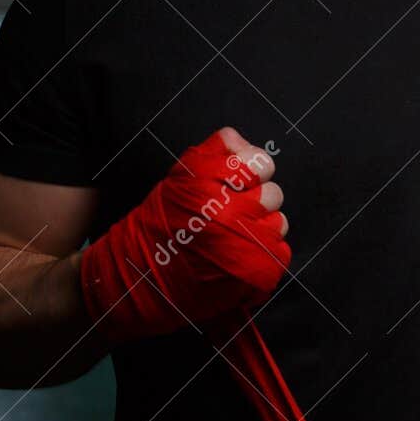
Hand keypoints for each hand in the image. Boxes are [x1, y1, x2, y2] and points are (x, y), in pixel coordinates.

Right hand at [78, 127, 290, 343]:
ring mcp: (246, 248)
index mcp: (209, 189)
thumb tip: (242, 140)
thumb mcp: (177, 179)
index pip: (261, 163)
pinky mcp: (258, 272)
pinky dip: (263, 254)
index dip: (251, 171)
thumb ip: (213, 153)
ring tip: (232, 238)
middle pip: (273, 193)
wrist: (139, 280)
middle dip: (255, 201)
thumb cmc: (158, 225)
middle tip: (231, 214)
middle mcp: (230, 216)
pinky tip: (237, 257)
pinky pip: (279, 251)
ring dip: (260, 228)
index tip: (239, 182)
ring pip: (279, 223)